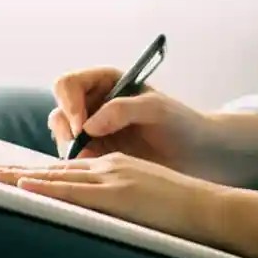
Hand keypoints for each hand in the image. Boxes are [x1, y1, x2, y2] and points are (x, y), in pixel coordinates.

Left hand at [0, 152, 257, 257]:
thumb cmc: (185, 218)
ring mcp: (113, 179)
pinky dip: (46, 188)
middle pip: (51, 169)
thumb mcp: (144, 208)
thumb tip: (95, 228)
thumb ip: (117, 211)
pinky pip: (75, 191)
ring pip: (55, 176)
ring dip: (19, 176)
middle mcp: (108, 169)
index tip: (2, 175)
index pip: (63, 171)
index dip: (30, 173)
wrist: (217, 211)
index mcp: (114, 172)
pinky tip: (23, 187)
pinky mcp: (120, 194)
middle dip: (13, 170)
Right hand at [48, 67, 257, 188]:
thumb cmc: (183, 123)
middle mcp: (93, 104)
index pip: (69, 85)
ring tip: (88, 164)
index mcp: (105, 82)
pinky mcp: (95, 155)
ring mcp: (91, 131)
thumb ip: (122, 109)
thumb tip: (88, 125)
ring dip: (68, 150)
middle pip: (59, 110)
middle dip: (64, 130)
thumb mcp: (157, 109)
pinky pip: (73, 159)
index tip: (81, 125)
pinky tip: (89, 176)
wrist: (198, 154)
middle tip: (78, 150)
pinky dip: (75, 167)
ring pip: (62, 136)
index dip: (68, 103)